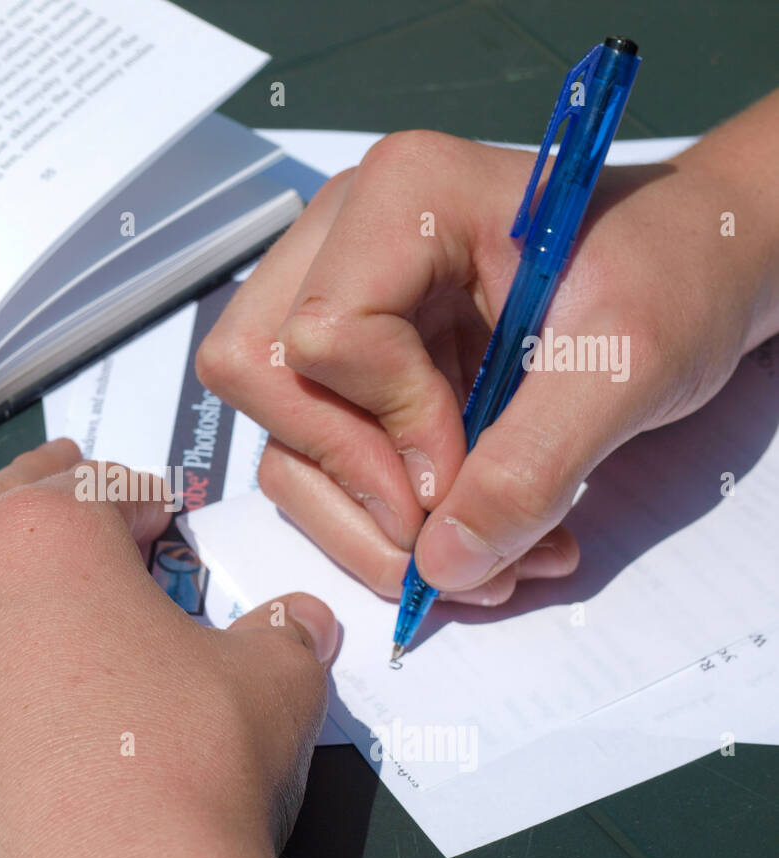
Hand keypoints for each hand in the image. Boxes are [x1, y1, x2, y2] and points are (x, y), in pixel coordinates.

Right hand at [197, 117, 778, 603]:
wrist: (692, 271)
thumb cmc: (673, 275)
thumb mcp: (625, 365)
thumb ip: (533, 465)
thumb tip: (441, 565)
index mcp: (403, 196)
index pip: (324, 333)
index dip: (392, 422)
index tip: (470, 471)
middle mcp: (341, 241)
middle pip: (259, 378)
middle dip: (348, 479)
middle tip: (441, 532)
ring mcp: (332, 302)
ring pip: (278, 435)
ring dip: (365, 523)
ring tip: (480, 560)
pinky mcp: (345, 366)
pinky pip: (313, 457)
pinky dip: (378, 519)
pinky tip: (467, 534)